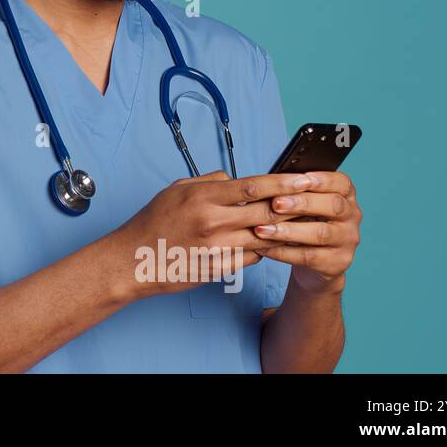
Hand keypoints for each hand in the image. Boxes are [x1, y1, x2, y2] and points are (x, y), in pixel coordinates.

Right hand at [109, 170, 317, 300]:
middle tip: (312, 200)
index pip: (253, 186)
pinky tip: (266, 242)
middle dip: (293, 205)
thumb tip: (235, 179)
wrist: (134, 260)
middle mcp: (212, 222)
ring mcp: (217, 248)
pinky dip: (262, 249)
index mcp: (202, 198)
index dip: (283, 181)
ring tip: (298, 223)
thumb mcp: (175, 190)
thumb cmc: (153, 223)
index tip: (304, 177)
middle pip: (267, 212)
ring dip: (283, 230)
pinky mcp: (219, 269)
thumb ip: (208, 182)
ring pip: (264, 237)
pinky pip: (252, 258)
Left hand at [252, 170, 360, 294]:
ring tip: (262, 229)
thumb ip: (294, 190)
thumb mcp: (302, 202)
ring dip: (288, 231)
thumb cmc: (303, 219)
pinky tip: (263, 248)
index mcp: (345, 194)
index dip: (322, 180)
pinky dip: (283, 252)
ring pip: (320, 234)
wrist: (311, 258)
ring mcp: (347, 240)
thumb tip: (269, 182)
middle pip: (333, 206)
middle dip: (302, 203)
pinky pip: (308, 257)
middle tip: (275, 204)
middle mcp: (351, 216)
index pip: (341, 183)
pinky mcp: (337, 262)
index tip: (301, 178)